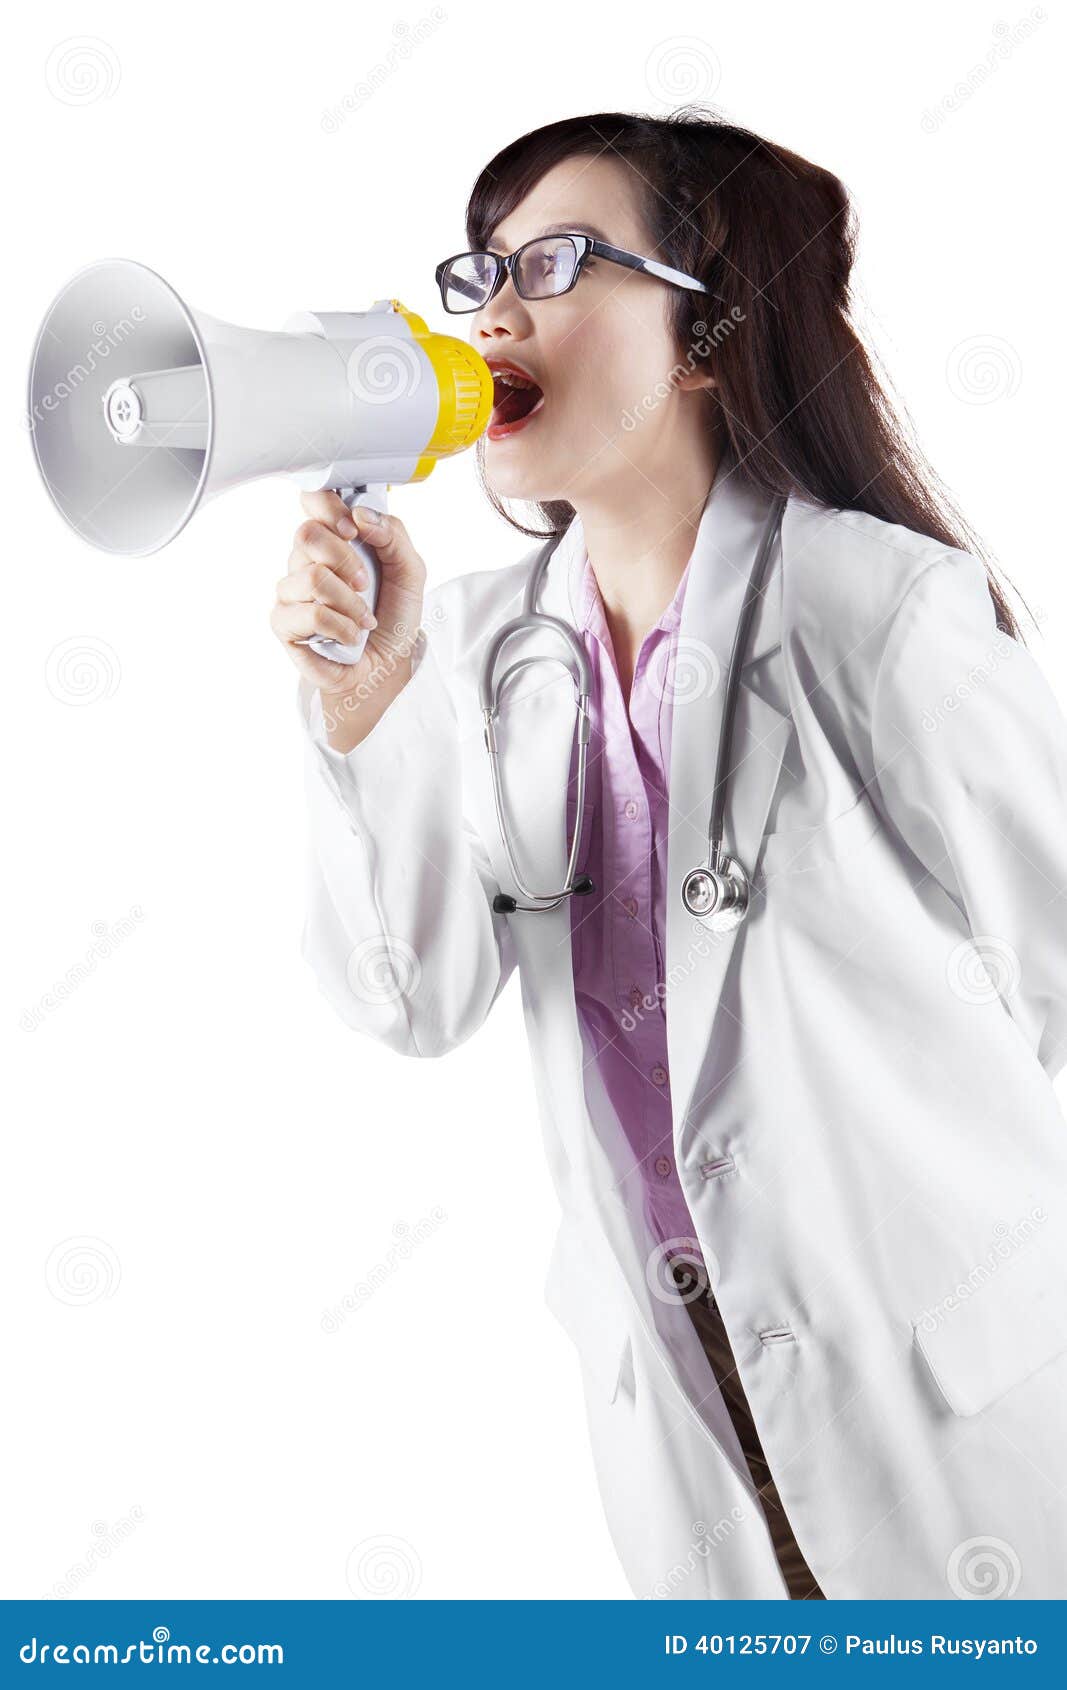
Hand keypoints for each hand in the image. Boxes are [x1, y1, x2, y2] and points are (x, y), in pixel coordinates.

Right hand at [272, 490, 426, 699]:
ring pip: (312, 577)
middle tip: (365, 584)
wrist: (386, 666)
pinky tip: (349, 636)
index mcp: (333, 538)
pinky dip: (341, 627)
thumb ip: (393, 535)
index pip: (312, 500)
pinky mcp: (284, 622)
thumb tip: (361, 514)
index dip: (329, 507)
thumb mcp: (410, 571)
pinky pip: (311, 614)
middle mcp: (306, 559)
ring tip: (364, 620)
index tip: (354, 530)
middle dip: (346, 560)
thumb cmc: (392, 616)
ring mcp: (291, 590)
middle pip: (307, 534)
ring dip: (350, 603)